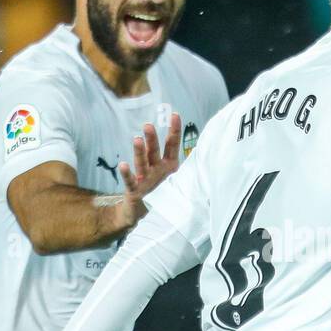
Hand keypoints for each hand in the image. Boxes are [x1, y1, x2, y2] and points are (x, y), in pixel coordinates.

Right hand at [118, 112, 181, 226]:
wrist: (146, 215)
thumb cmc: (164, 195)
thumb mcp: (177, 181)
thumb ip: (188, 171)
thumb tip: (207, 158)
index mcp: (169, 166)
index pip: (171, 145)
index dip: (173, 131)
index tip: (175, 115)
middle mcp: (156, 169)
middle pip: (153, 151)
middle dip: (152, 138)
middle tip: (149, 125)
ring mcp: (145, 179)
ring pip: (142, 163)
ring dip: (139, 152)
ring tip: (137, 139)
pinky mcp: (135, 191)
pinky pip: (131, 182)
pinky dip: (127, 174)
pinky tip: (123, 164)